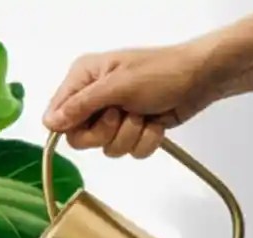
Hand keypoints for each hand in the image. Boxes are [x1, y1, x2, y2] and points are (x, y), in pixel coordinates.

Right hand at [44, 44, 218, 156]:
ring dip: (130, 134)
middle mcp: (94, 98)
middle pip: (81, 138)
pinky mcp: (133, 131)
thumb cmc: (160, 72)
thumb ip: (81, 105)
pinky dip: (146, 139)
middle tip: (122, 115)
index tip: (90, 122)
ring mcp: (114, 117)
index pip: (57, 114)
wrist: (203, 78)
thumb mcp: (117, 86)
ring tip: (145, 114)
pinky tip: (156, 121)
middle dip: (106, 132)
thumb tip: (49, 123)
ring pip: (107, 148)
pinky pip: (129, 151)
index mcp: (84, 79)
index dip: (71, 125)